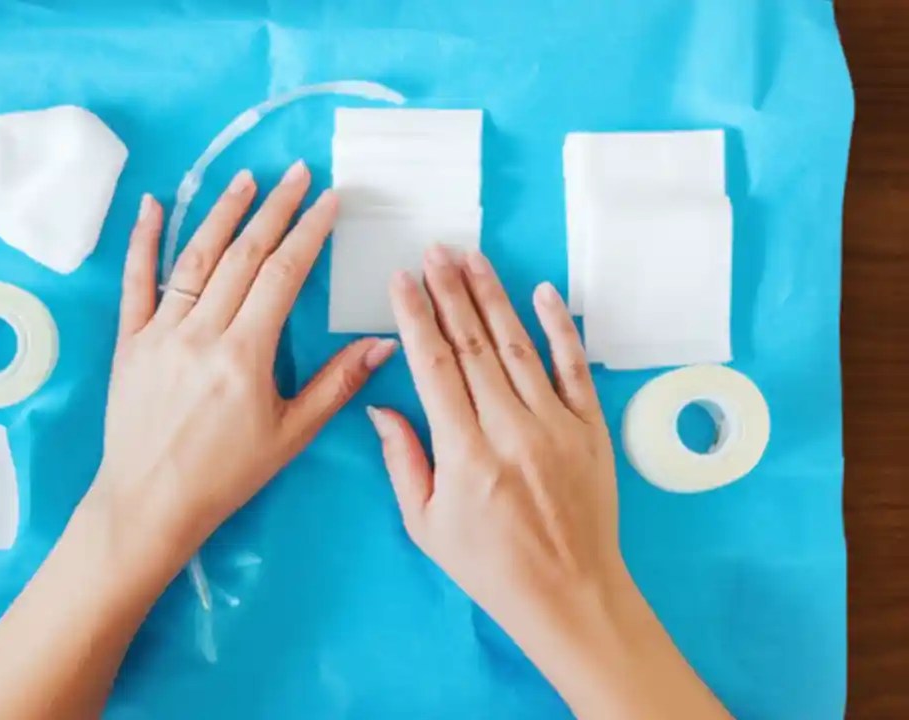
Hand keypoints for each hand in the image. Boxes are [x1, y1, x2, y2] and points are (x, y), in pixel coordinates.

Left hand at [96, 162, 396, 555]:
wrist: (150, 504)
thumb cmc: (226, 476)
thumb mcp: (291, 434)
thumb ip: (336, 384)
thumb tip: (383, 342)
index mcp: (244, 356)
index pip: (281, 276)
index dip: (308, 232)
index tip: (329, 200)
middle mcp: (201, 334)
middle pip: (242, 256)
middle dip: (275, 210)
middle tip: (299, 174)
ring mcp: (159, 333)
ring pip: (194, 259)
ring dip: (222, 214)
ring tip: (248, 180)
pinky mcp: (129, 342)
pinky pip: (135, 283)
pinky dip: (142, 241)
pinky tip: (151, 205)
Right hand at [369, 245, 619, 636]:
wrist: (570, 595)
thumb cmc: (489, 567)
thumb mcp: (425, 524)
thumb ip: (403, 460)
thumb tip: (380, 406)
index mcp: (464, 453)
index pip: (434, 366)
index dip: (415, 317)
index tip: (402, 280)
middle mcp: (510, 429)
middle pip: (473, 344)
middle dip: (450, 291)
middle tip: (434, 251)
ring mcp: (556, 426)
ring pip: (518, 345)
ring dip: (493, 296)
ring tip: (472, 258)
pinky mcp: (591, 429)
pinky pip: (573, 368)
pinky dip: (559, 328)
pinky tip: (542, 292)